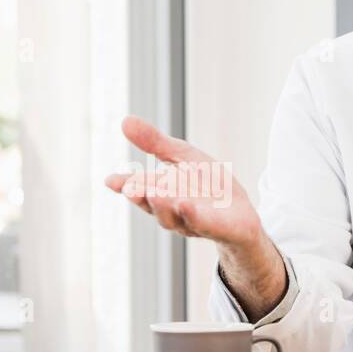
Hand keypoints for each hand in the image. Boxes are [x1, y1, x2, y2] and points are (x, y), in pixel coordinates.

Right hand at [104, 116, 285, 318]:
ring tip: (155, 192)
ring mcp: (195, 224)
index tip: (110, 180)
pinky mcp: (221, 230)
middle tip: (130, 187)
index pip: (140, 190)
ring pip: (174, 218)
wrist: (241, 213)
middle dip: (142, 197)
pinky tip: (185, 205)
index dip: (126, 186)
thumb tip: (124, 121)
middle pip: (154, 205)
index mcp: (162, 194)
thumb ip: (156, 143)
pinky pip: (205, 225)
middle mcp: (174, 212)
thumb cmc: (208, 186)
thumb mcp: (183, 157)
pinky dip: (194, 216)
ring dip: (163, 207)